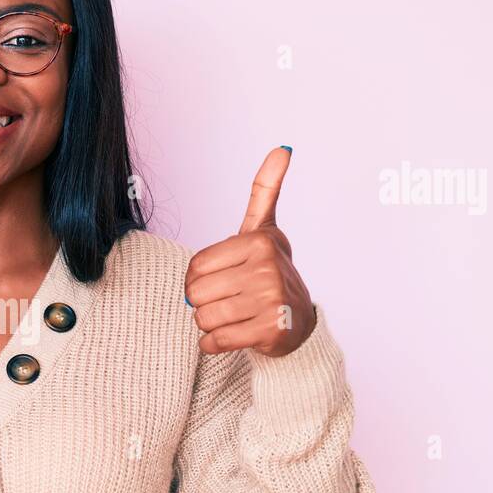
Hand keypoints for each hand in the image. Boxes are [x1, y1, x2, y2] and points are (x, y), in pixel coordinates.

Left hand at [184, 145, 313, 356]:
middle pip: (196, 294)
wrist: (296, 321)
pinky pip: (214, 342)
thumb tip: (282, 148)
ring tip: (232, 317)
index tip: (219, 279)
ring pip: (204, 318)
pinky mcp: (270, 332)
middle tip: (227, 300)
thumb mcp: (265, 230)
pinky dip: (213, 344)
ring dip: (209, 324)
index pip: (195, 266)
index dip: (197, 279)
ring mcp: (271, 301)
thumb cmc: (269, 272)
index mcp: (259, 242)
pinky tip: (233, 335)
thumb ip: (266, 190)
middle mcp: (267, 269)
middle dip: (203, 303)